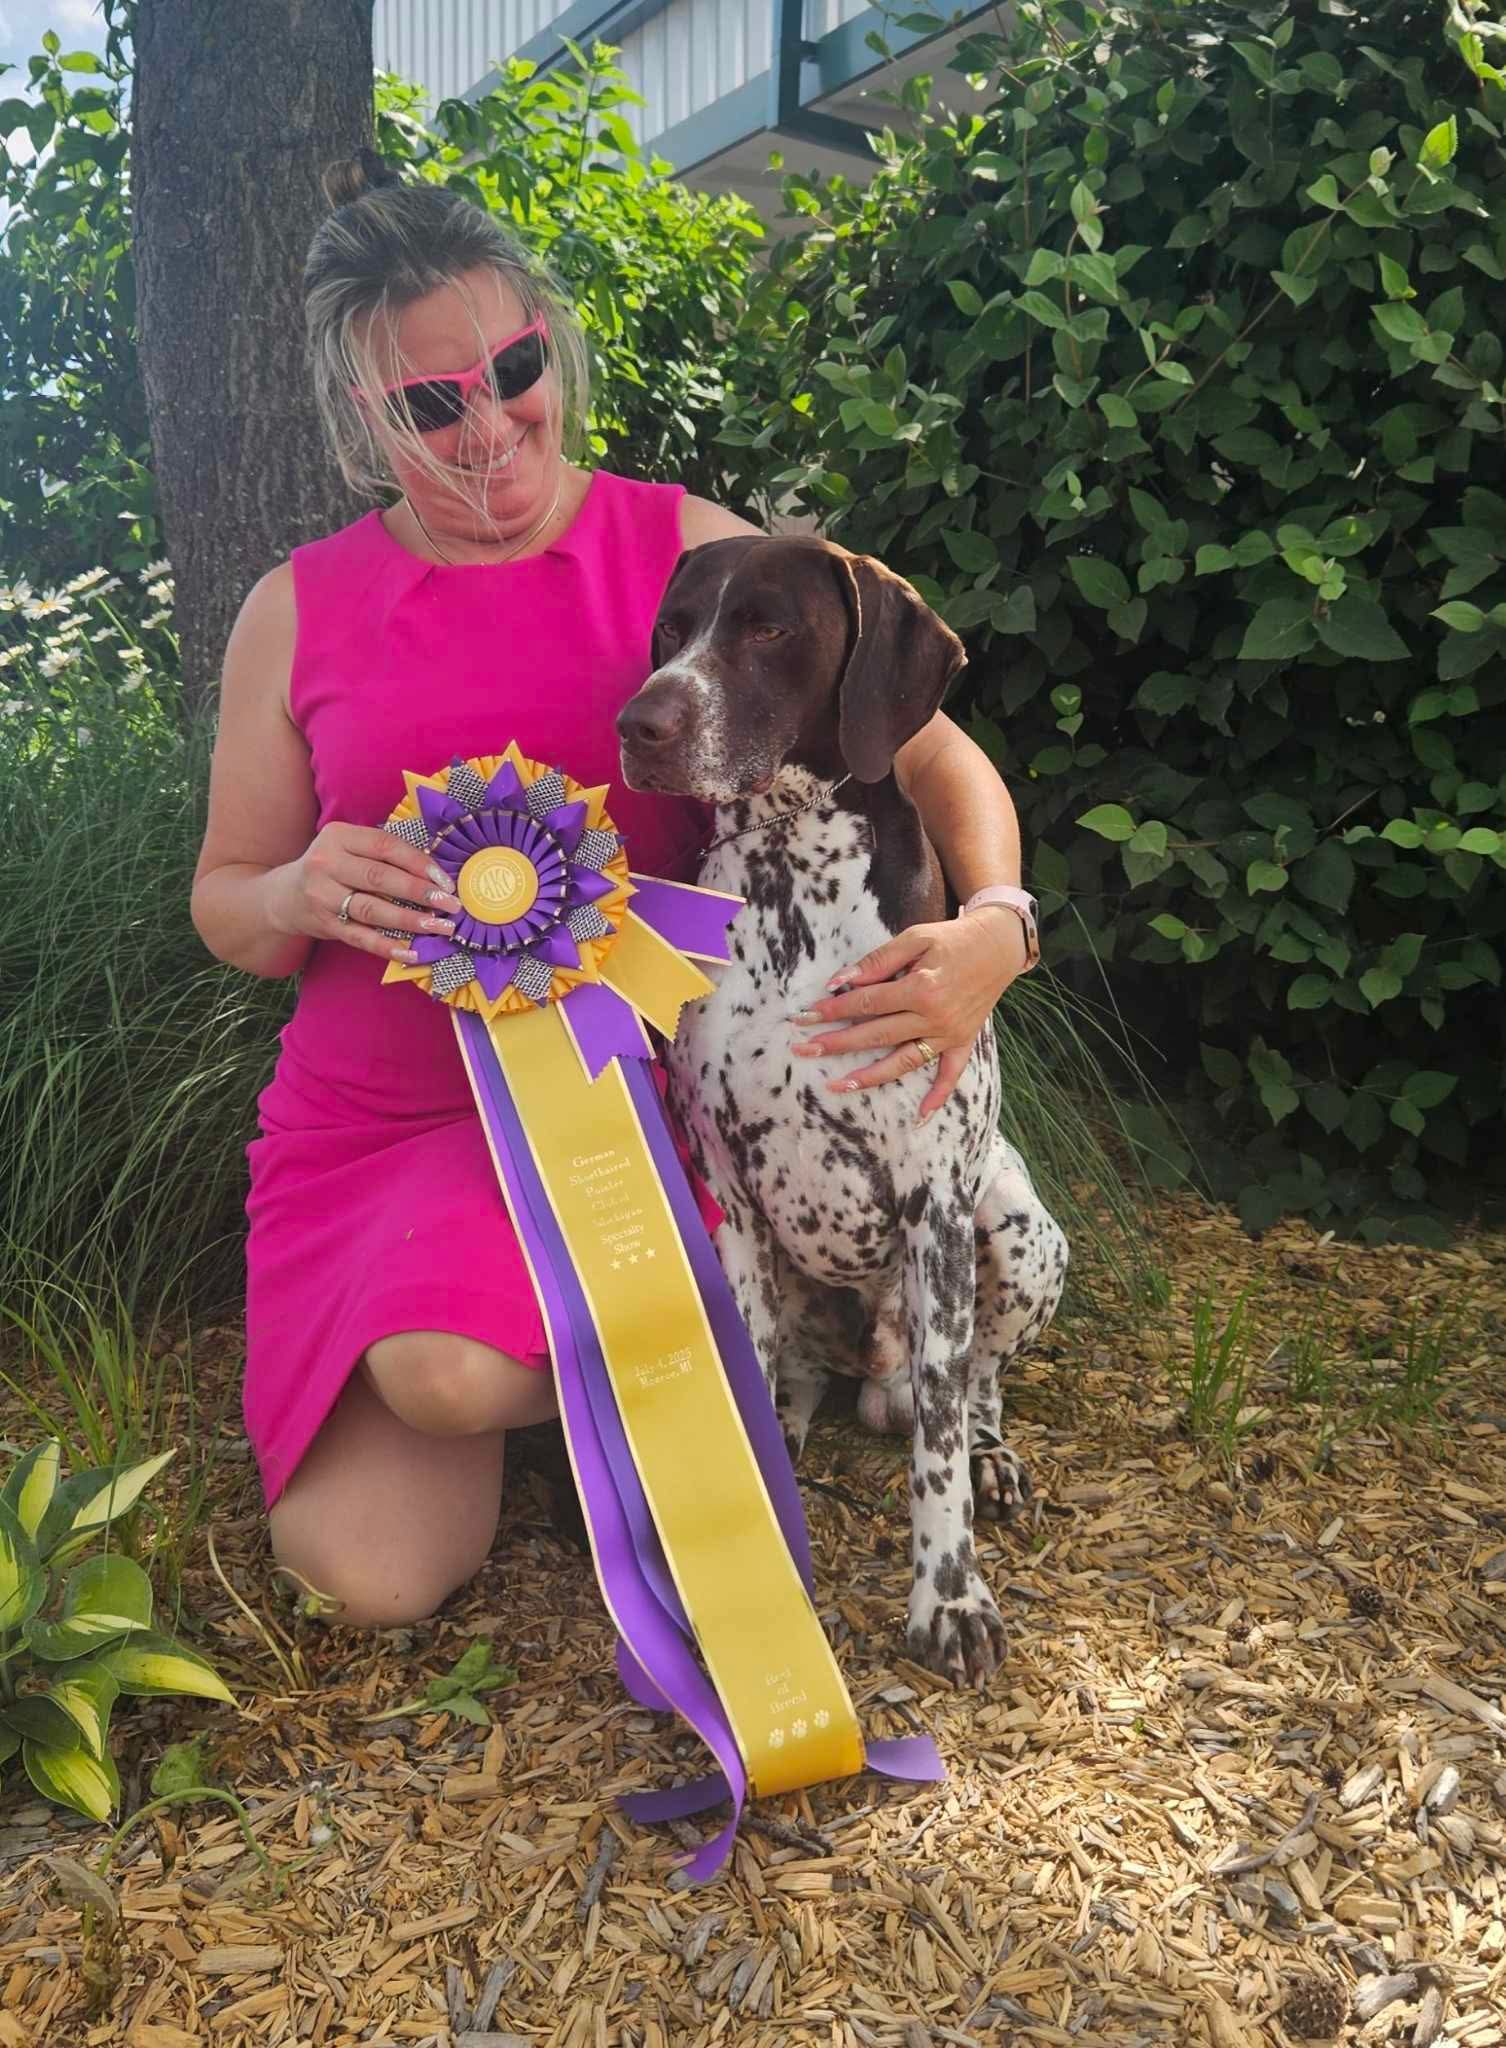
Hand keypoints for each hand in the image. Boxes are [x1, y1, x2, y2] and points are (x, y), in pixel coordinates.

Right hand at [269, 822, 461, 962]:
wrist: (284, 895)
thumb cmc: (332, 868)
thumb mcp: (349, 847)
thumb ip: (383, 853)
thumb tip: (436, 872)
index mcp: (339, 836)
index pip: (386, 846)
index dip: (418, 863)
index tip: (446, 880)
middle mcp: (326, 863)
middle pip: (380, 878)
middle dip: (420, 892)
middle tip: (451, 905)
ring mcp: (322, 896)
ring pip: (372, 909)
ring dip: (410, 920)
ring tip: (439, 927)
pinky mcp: (324, 925)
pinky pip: (361, 938)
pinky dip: (387, 946)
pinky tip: (412, 952)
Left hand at [788, 907, 1028, 1121]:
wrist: (999, 945)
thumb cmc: (952, 938)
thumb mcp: (914, 937)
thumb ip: (878, 962)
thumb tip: (839, 982)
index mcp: (920, 988)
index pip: (866, 1003)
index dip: (834, 1009)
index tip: (806, 1016)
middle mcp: (934, 1016)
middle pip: (876, 1035)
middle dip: (837, 1043)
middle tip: (804, 1051)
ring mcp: (949, 1033)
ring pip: (903, 1061)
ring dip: (869, 1077)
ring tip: (838, 1086)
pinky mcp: (964, 1041)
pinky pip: (950, 1074)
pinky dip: (937, 1096)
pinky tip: (919, 1117)